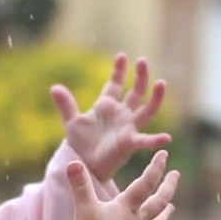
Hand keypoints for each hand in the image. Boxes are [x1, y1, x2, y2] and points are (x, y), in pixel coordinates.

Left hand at [51, 53, 172, 181]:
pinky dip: (155, 140)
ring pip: (147, 110)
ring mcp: (128, 128)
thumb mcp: (71, 121)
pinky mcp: (129, 143)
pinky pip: (145, 141)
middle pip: (136, 92)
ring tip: (161, 83)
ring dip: (155, 98)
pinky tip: (166, 138)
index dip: (119, 71)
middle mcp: (121, 114)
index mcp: (107, 106)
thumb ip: (65, 104)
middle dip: (140, 77)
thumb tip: (54, 87)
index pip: (116, 84)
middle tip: (143, 61)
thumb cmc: (80, 143)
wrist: (84, 163)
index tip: (122, 56)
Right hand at [68, 150, 179, 219]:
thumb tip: (73, 162)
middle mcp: (136, 219)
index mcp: (127, 206)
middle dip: (168, 186)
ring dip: (166, 212)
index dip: (156, 167)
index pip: (146, 183)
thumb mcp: (84, 206)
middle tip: (176, 174)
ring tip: (172, 207)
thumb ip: (80, 184)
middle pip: (159, 201)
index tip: (164, 154)